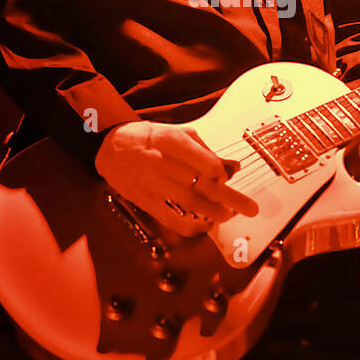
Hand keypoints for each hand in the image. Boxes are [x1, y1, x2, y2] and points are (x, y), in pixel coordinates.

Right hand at [95, 121, 259, 236]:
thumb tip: (233, 167)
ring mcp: (152, 184)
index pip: (202, 161)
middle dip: (229, 198)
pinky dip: (191, 226)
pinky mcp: (145, 201)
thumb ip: (204, 150)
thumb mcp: (176, 133)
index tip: (226, 176)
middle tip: (251, 209)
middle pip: (201, 184)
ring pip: (190, 203)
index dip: (219, 172)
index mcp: (170, 140)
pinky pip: (171, 219)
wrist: (108, 147)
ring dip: (214, 212)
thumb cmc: (148, 137)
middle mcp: (161, 163)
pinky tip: (205, 226)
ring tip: (230, 215)